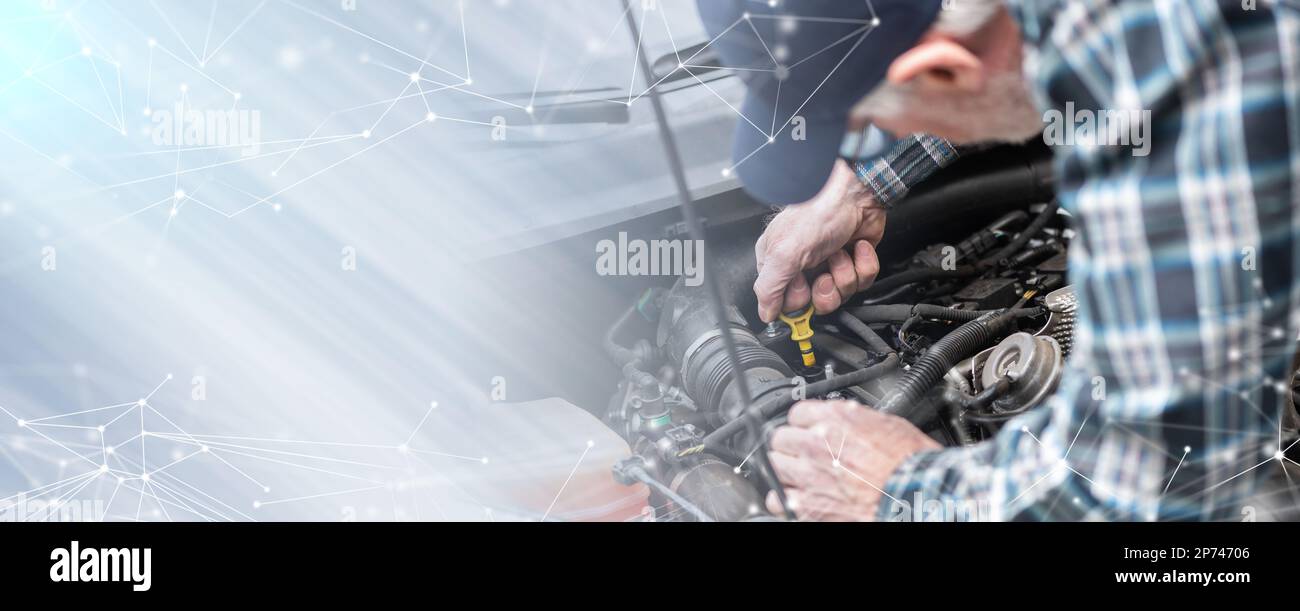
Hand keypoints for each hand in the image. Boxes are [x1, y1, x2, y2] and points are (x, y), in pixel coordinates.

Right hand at [753, 159, 886, 322]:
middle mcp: (802, 266)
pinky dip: (863, 265)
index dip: (797, 300)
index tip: (802, 284)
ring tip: (840, 252)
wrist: (856, 192)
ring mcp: (829, 265)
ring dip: (844, 273)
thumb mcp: (785, 253)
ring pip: (840, 294)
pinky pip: (862, 281)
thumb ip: (769, 288)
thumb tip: (765, 313)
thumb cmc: (818, 211)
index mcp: (778, 264)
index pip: (784, 303)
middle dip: (825, 289)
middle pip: (815, 304)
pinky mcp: (853, 262)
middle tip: (824, 271)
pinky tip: (856, 248)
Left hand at [765, 400, 939, 520]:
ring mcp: (808, 476)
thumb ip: (856, 419)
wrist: (917, 496)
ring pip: (774, 466)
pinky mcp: (807, 506)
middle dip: (791, 445)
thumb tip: (846, 417)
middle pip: (781, 438)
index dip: (804, 423)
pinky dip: (785, 500)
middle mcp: (815, 444)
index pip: (796, 413)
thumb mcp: (887, 424)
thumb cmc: (910, 464)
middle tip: (804, 454)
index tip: (808, 429)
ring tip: (799, 476)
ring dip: (785, 470)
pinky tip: (798, 498)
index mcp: (834, 419)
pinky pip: (777, 499)